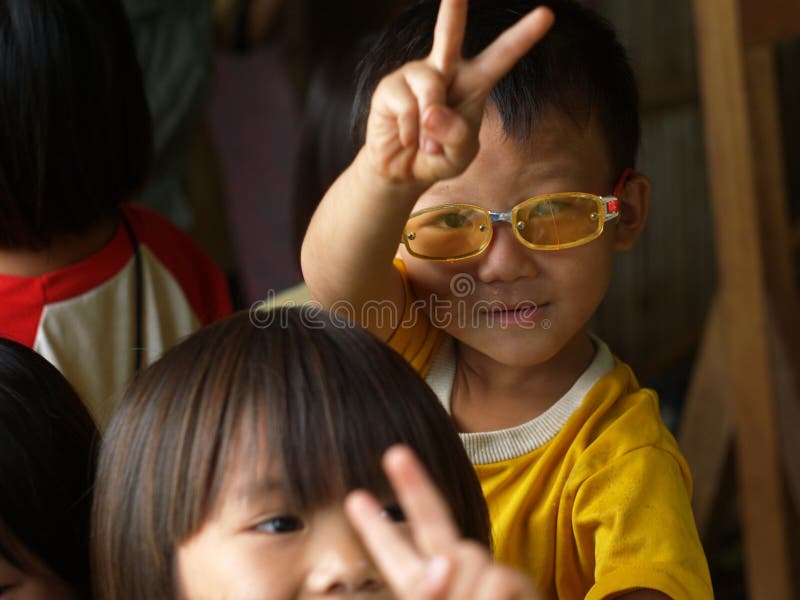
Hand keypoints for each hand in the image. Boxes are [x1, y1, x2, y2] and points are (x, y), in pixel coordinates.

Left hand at [344, 445, 540, 599]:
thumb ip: (425, 595)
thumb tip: (439, 564)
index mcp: (428, 594)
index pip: (400, 558)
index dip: (378, 529)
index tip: (356, 498)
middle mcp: (461, 580)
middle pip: (435, 525)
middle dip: (414, 486)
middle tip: (393, 453)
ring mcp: (492, 581)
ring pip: (465, 556)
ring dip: (462, 592)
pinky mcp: (521, 586)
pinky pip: (495, 580)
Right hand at [364, 0, 553, 184]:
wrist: (401, 171)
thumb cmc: (436, 157)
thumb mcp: (459, 156)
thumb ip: (456, 137)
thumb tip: (431, 112)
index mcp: (473, 82)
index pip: (501, 56)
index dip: (523, 37)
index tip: (547, 14)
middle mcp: (444, 70)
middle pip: (450, 34)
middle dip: (453, 10)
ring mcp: (415, 75)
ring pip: (430, 86)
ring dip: (430, 124)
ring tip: (425, 144)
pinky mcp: (391, 87)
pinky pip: (407, 107)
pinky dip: (410, 132)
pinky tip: (406, 139)